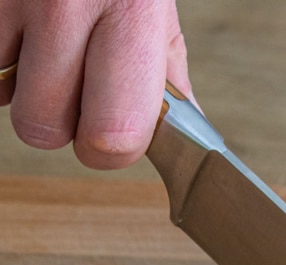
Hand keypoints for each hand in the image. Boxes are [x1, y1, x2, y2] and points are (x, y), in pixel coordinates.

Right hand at [0, 0, 190, 168]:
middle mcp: (65, 4)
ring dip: (24, 86)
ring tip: (49, 47)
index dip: (112, 147)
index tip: (116, 132)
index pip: (113, 137)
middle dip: (60, 122)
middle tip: (78, 88)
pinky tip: (21, 29)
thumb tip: (185, 142)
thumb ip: (169, 81)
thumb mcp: (158, 13)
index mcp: (131, 16)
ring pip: (3, 98)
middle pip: (44, 128)